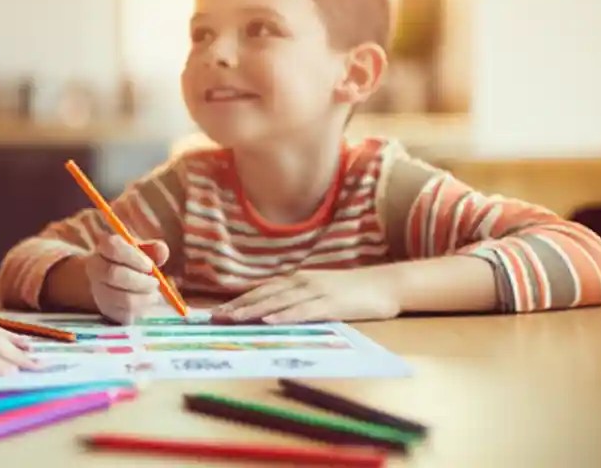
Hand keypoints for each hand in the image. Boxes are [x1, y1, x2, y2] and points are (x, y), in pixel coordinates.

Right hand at [87, 233, 170, 323]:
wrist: (112, 284)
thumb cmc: (130, 263)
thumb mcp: (142, 252)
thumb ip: (153, 249)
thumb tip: (161, 251)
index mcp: (104, 248)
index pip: (113, 247)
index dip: (133, 256)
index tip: (149, 265)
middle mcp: (95, 268)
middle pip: (114, 274)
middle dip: (141, 280)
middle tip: (155, 283)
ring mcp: (98, 291)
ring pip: (123, 298)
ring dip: (144, 297)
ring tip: (153, 294)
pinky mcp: (107, 311)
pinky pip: (126, 313)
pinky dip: (141, 309)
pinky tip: (145, 302)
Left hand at [210, 268, 400, 323]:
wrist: (385, 284)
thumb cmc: (352, 290)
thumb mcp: (319, 291)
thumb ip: (297, 298)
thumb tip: (273, 310)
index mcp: (297, 280)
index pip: (261, 291)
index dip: (238, 300)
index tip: (217, 311)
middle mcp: (301, 282)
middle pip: (263, 295)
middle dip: (238, 306)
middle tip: (215, 317)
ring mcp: (316, 292)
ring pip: (279, 302)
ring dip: (254, 310)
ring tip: (234, 318)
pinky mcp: (331, 304)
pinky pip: (303, 310)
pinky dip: (285, 315)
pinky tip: (270, 321)